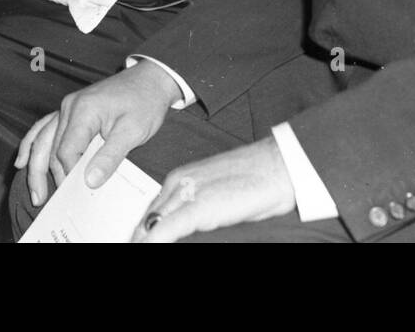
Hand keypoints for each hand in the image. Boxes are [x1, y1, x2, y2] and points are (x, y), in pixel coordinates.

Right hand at [13, 60, 179, 206]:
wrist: (151, 79)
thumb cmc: (145, 102)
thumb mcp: (133, 131)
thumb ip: (110, 156)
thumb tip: (89, 181)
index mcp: (84, 111)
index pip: (67, 151)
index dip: (70, 175)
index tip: (79, 192)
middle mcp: (70, 107)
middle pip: (53, 149)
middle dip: (50, 176)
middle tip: (45, 203)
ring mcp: (68, 107)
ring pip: (44, 140)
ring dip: (36, 166)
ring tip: (36, 194)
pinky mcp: (71, 109)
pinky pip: (46, 127)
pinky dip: (33, 144)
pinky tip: (23, 161)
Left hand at [133, 138, 296, 242]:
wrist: (277, 165)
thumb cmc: (255, 177)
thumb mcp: (215, 191)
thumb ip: (194, 205)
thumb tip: (184, 228)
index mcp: (179, 177)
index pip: (151, 212)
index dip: (144, 234)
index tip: (141, 244)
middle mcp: (177, 183)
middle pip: (147, 220)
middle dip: (141, 240)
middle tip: (136, 248)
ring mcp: (187, 194)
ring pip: (152, 226)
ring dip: (145, 242)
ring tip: (138, 250)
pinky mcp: (198, 207)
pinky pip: (166, 230)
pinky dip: (155, 242)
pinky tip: (148, 249)